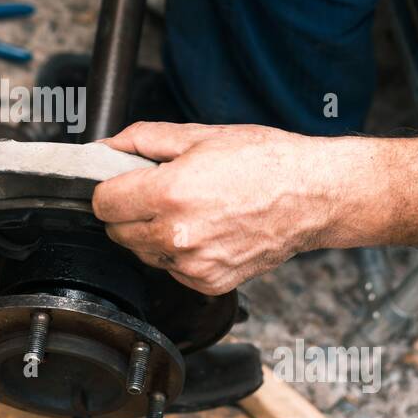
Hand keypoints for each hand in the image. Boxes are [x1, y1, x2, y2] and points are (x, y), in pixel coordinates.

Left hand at [92, 122, 355, 294]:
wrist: (314, 195)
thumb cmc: (266, 161)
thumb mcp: (199, 134)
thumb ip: (142, 139)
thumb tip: (105, 147)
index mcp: (169, 193)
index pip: (103, 204)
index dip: (108, 189)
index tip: (120, 183)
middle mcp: (178, 235)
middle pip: (117, 233)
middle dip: (128, 211)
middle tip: (158, 192)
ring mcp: (194, 264)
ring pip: (143, 254)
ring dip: (152, 234)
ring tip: (189, 209)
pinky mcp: (210, 282)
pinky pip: (172, 270)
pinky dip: (178, 253)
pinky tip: (205, 229)